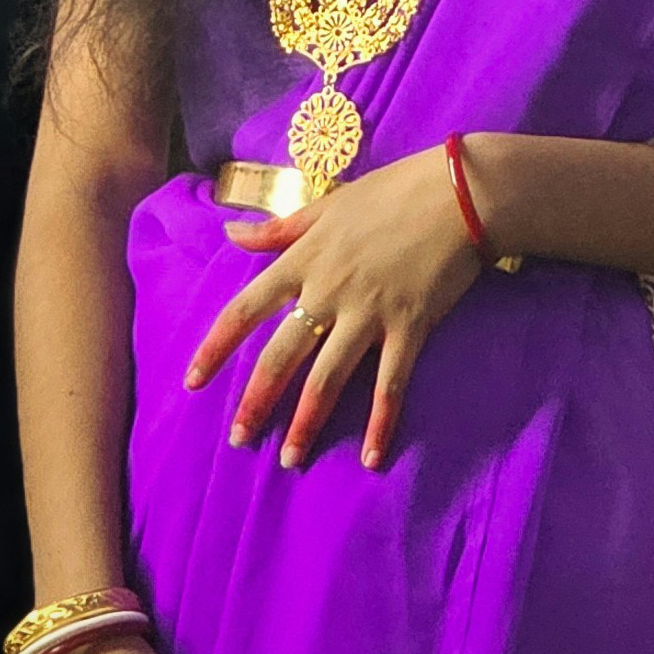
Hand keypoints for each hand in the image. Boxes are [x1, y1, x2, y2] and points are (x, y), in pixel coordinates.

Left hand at [183, 146, 481, 473]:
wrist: (461, 194)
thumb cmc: (392, 193)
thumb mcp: (327, 205)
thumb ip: (278, 229)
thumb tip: (230, 234)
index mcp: (304, 260)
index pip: (245, 309)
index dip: (216, 347)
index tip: (192, 381)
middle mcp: (328, 292)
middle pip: (280, 355)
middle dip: (256, 402)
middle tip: (240, 439)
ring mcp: (369, 313)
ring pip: (327, 378)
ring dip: (307, 422)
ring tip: (291, 459)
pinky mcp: (409, 327)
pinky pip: (390, 384)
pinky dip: (380, 423)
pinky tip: (371, 457)